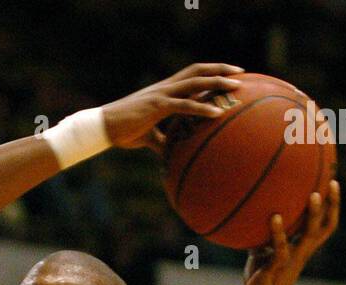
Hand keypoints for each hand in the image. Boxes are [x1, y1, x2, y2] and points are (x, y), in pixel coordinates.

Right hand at [102, 63, 243, 154]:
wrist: (104, 128)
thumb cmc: (124, 131)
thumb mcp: (147, 137)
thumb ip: (162, 141)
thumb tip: (171, 154)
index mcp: (164, 91)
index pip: (191, 75)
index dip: (209, 72)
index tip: (228, 74)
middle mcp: (166, 87)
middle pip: (198, 70)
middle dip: (220, 69)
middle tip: (241, 73)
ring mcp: (162, 94)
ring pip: (195, 81)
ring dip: (217, 81)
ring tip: (236, 86)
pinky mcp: (157, 106)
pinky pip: (184, 105)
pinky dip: (201, 107)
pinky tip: (216, 112)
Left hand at [244, 180, 339, 284]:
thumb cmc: (261, 280)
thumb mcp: (261, 253)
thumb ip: (261, 235)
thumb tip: (252, 214)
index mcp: (302, 248)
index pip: (324, 225)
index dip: (332, 206)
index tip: (332, 183)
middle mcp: (302, 252)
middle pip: (325, 226)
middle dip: (332, 204)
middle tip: (332, 183)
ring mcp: (292, 259)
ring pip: (310, 234)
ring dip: (314, 214)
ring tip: (313, 195)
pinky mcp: (278, 267)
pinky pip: (281, 247)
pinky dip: (278, 232)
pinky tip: (274, 217)